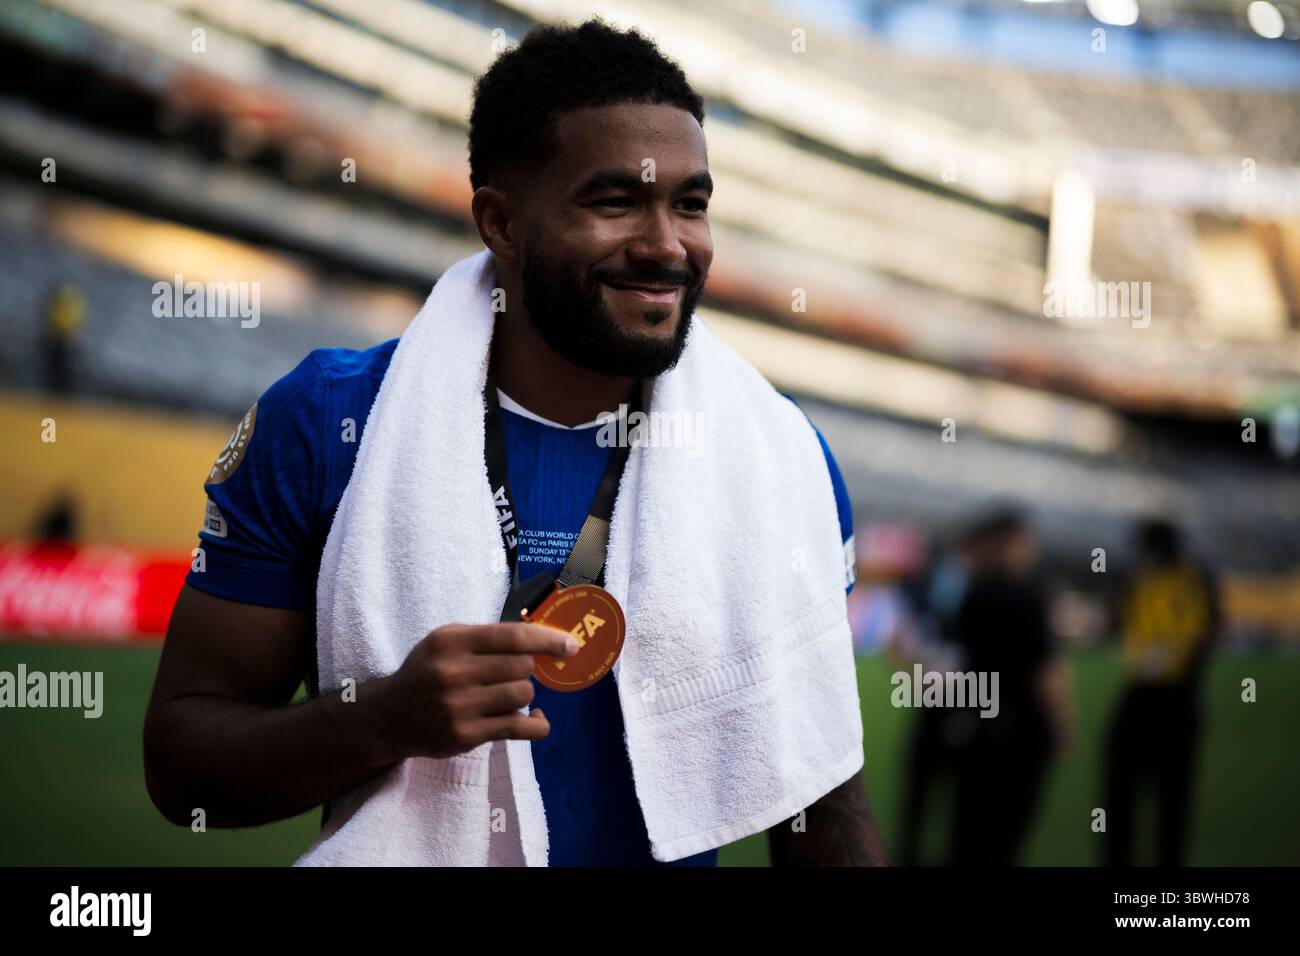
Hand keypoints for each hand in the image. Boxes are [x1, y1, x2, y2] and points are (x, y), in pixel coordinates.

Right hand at [376, 622, 578, 760]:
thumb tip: (543, 638)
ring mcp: (460, 706)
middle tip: (511, 673)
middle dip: (526, 668)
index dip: (548, 640)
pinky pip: (520, 727)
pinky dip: (537, 723)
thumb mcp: (446, 642)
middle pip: (523, 666)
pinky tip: (535, 718)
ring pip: (523, 694)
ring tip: (505, 695)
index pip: (513, 636)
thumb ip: (487, 638)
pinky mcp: (466, 735)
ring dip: (524, 694)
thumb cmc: (426, 672)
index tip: (571, 646)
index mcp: (452, 640)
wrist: (388, 717)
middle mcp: (455, 672)